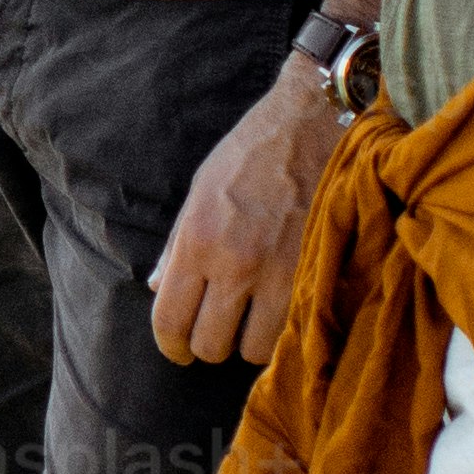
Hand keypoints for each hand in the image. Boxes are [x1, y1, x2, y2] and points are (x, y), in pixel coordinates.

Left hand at [147, 66, 328, 367]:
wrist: (311, 123)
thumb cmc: (249, 153)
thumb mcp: (199, 191)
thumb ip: (176, 246)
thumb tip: (157, 289)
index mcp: (197, 241)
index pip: (170, 321)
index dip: (170, 346)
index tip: (177, 349)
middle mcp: (234, 263)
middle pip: (210, 346)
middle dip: (208, 345)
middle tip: (216, 331)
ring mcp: (278, 272)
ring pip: (253, 350)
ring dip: (249, 342)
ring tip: (252, 322)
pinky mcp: (316, 272)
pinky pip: (293, 331)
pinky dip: (285, 332)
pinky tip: (282, 314)